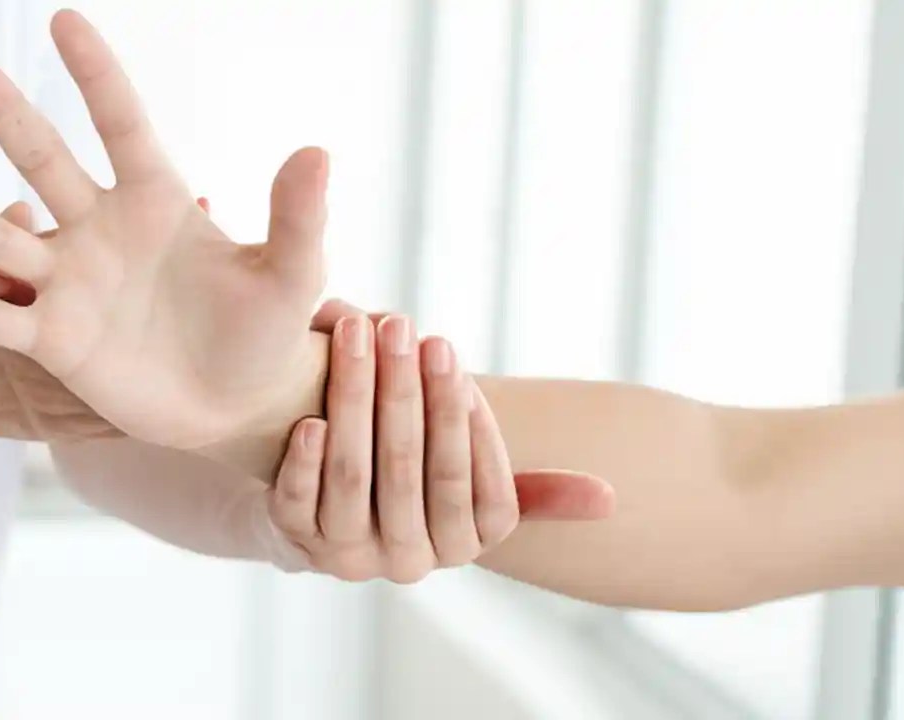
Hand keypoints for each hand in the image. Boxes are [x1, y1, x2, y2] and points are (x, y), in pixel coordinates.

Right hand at [0, 10, 325, 447]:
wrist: (236, 404)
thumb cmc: (265, 332)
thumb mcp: (291, 276)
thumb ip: (296, 218)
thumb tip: (317, 151)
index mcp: (158, 201)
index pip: (123, 125)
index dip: (97, 76)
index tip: (64, 20)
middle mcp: (103, 230)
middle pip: (42, 159)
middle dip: (3, 111)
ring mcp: (72, 283)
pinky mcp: (54, 340)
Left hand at [263, 300, 614, 582]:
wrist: (328, 515)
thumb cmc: (414, 477)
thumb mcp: (473, 484)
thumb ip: (531, 489)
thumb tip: (608, 498)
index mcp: (465, 544)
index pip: (471, 480)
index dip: (460, 415)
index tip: (448, 353)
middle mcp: (410, 561)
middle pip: (412, 472)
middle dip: (409, 392)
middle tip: (405, 328)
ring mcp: (349, 555)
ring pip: (356, 476)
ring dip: (357, 399)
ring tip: (358, 334)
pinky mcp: (296, 543)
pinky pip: (300, 502)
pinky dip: (307, 459)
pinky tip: (313, 411)